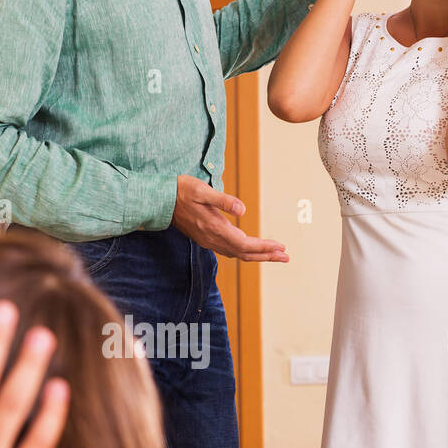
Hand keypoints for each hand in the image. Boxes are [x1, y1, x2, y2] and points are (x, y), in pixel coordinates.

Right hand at [171, 174, 288, 261]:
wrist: (161, 201)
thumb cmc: (182, 191)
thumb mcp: (202, 190)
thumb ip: (223, 200)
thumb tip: (243, 209)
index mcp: (214, 228)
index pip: (244, 244)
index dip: (263, 247)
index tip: (280, 246)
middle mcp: (212, 239)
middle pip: (244, 254)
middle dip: (266, 256)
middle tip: (286, 257)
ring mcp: (209, 241)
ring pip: (238, 254)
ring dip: (258, 256)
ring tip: (275, 255)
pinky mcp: (207, 239)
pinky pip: (230, 251)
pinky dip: (245, 253)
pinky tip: (252, 251)